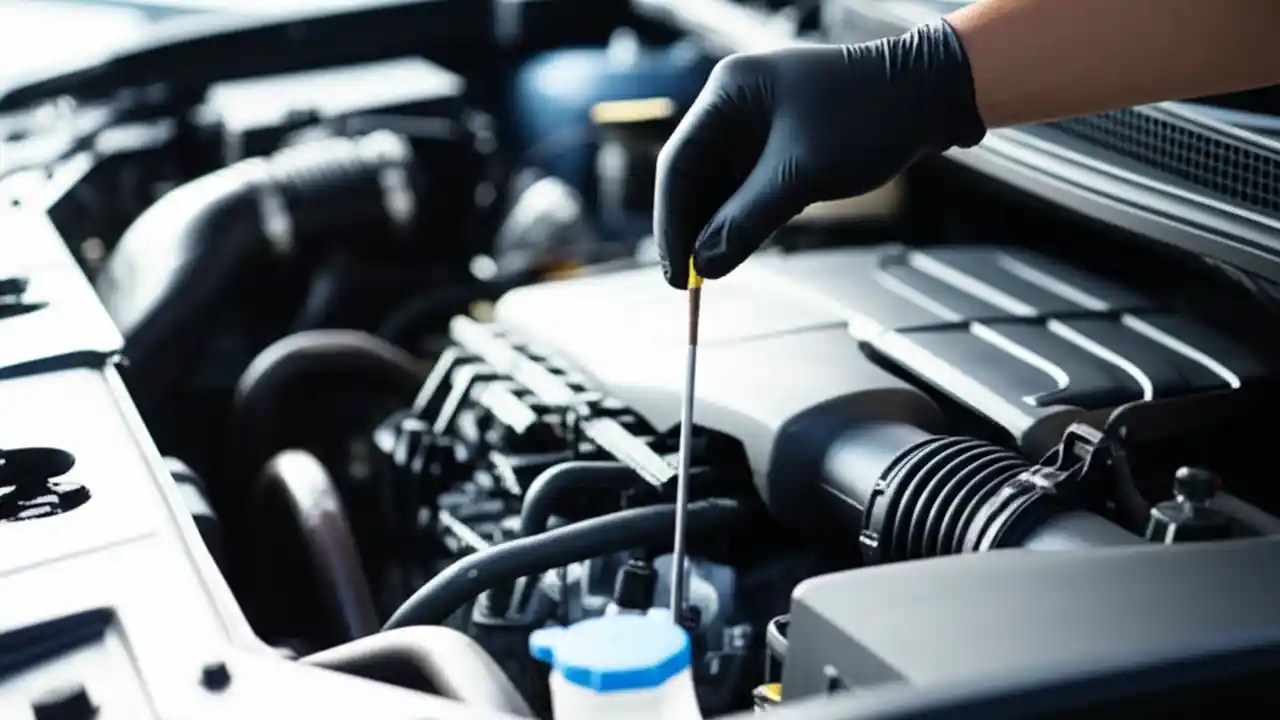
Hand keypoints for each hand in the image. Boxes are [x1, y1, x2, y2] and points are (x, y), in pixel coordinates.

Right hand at [654, 20, 985, 288]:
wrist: (932, 96)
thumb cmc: (870, 117)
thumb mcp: (799, 178)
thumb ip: (746, 223)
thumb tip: (704, 265)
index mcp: (729, 93)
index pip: (678, 164)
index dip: (672, 223)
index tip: (676, 271)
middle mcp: (736, 104)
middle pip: (694, 175)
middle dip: (691, 228)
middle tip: (690, 280)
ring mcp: (759, 122)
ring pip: (720, 184)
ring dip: (717, 226)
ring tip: (714, 269)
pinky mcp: (782, 141)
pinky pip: (747, 184)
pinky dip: (743, 217)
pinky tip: (740, 246)